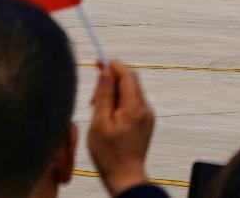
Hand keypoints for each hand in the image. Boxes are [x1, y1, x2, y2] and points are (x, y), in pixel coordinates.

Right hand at [88, 61, 154, 195]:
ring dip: (113, 93)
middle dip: (111, 80)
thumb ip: (103, 95)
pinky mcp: (144, 123)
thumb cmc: (109, 154)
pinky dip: (119, 103)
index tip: (98, 61)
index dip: (112, 65)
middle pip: (129, 81)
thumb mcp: (99, 123)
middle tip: (93, 96)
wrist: (125, 178)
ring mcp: (147, 116)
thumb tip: (105, 72)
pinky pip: (132, 104)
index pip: (127, 74)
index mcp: (135, 107)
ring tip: (98, 110)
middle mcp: (145, 108)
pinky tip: (107, 117)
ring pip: (130, 92)